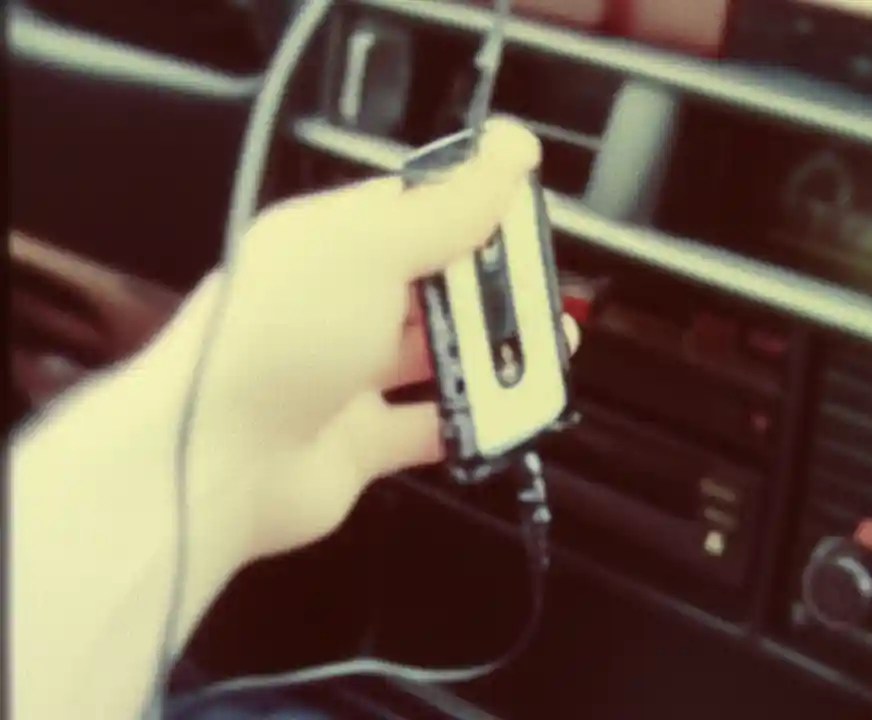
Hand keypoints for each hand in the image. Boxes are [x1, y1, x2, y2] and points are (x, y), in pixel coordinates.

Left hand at [151, 119, 573, 564]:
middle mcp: (336, 305)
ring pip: (438, 355)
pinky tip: (514, 409)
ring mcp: (346, 377)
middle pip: (434, 283)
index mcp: (328, 243)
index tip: (530, 208)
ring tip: (553, 345)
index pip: (412, 208)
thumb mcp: (369, 250)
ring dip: (494, 352)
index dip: (472, 204)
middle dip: (493, 285)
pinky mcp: (360, 443)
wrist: (213, 464)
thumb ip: (447, 208)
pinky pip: (432, 425)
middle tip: (547, 286)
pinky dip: (474, 420)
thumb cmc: (279, 338)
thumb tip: (513, 150)